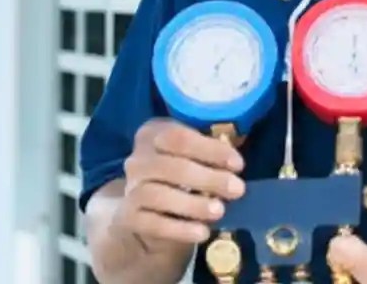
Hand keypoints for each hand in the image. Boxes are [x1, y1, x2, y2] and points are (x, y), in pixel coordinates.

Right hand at [111, 118, 245, 249]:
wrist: (148, 213)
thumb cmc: (180, 177)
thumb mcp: (193, 158)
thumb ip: (210, 155)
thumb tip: (233, 164)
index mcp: (153, 135)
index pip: (179, 137)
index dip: (210, 149)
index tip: (238, 164)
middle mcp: (137, 160)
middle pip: (171, 166)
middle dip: (208, 178)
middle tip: (237, 189)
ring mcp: (131, 189)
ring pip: (159, 194)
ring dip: (193, 204)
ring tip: (219, 211)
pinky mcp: (129, 217)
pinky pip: (153, 224)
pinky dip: (180, 229)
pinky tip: (202, 232)